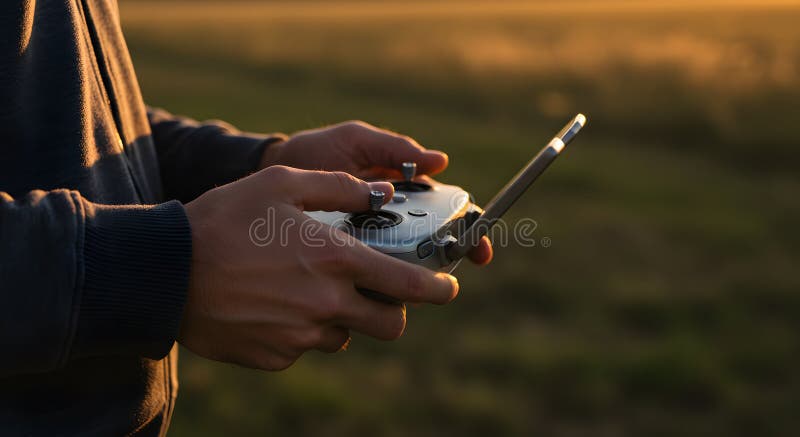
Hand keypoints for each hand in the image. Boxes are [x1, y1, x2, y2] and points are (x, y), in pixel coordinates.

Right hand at [181, 166, 459, 369]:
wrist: (164, 271)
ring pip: (348, 335)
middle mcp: (326, 305)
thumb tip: (383, 194)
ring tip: (310, 288)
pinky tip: (276, 304)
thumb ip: (340, 188)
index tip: (447, 287)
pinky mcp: (276, 356)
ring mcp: (300, 336)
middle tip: (376, 288)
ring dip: (345, 316)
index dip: (438, 288)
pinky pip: (307, 347)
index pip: (409, 285)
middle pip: (390, 324)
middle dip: (393, 308)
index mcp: (335, 260)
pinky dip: (304, 329)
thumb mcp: (281, 184)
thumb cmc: (223, 219)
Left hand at [260, 120, 491, 264]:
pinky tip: (377, 292)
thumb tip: (440, 161)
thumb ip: (394, 149)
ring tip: (415, 283)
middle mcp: (392, 221)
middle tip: (451, 273)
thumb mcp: (356, 141)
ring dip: (412, 276)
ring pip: (402, 265)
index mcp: (404, 192)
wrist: (267, 174)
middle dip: (447, 261)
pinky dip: (376, 285)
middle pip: (432, 245)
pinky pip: (366, 276)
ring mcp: (369, 243)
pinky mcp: (343, 261)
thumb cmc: (317, 151)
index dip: (468, 230)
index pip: (446, 212)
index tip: (479, 248)